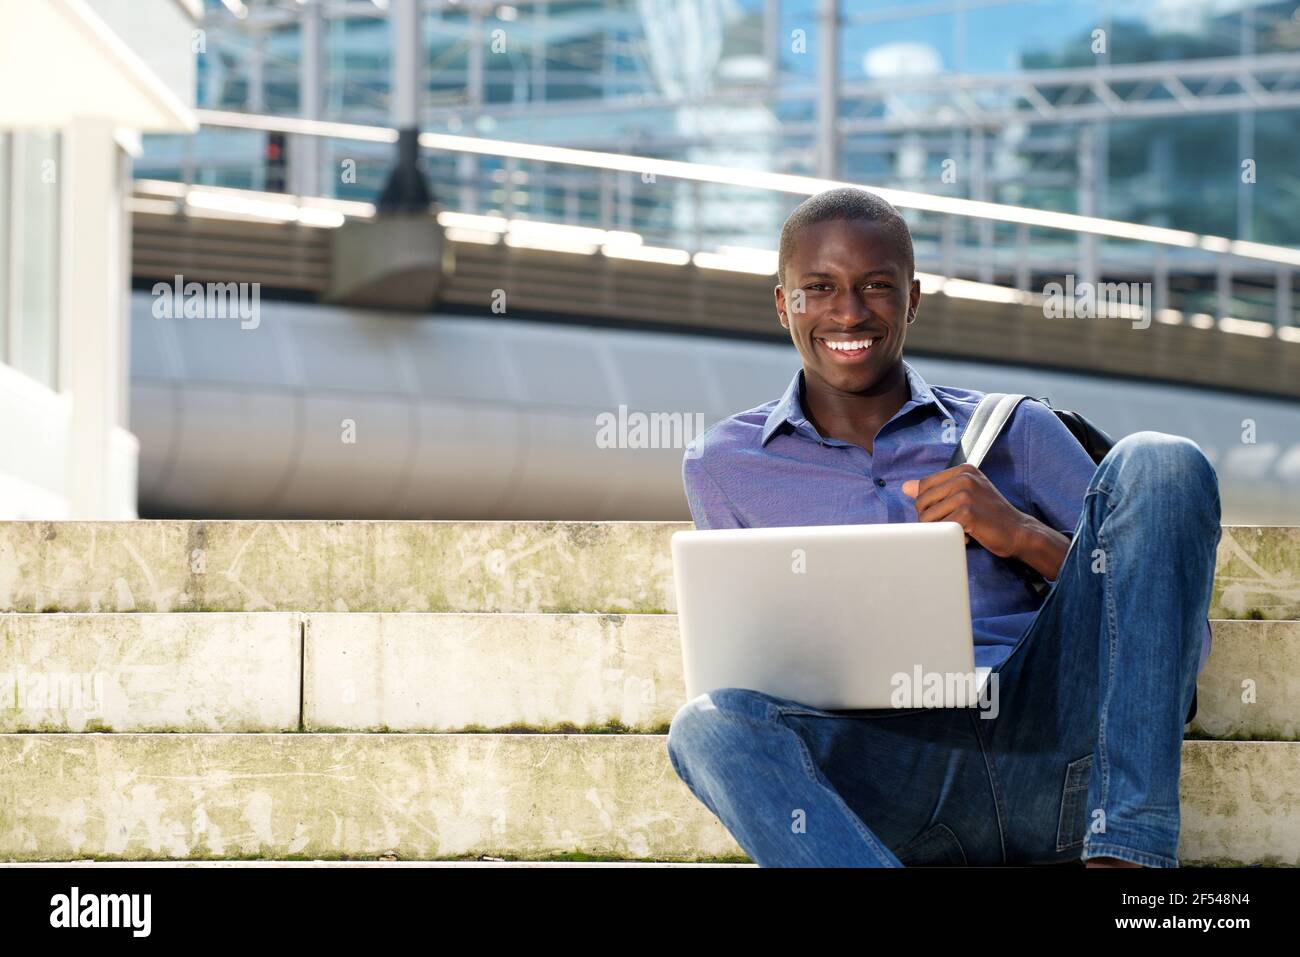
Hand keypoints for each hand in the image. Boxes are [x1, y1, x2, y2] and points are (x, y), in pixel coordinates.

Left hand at [900, 464, 1027, 558]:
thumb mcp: (965, 496)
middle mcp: (964, 478)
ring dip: (939, 530)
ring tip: (959, 530)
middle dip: (930, 520)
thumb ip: (936, 490)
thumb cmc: (990, 516)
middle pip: (922, 502)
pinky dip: (950, 537)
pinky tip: (967, 536)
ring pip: (927, 518)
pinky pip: (940, 529)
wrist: (1018, 531)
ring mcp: (965, 494)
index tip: (945, 514)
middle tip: (951, 526)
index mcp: (963, 470)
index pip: (924, 486)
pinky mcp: (967, 513)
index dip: (927, 506)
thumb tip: (905, 487)